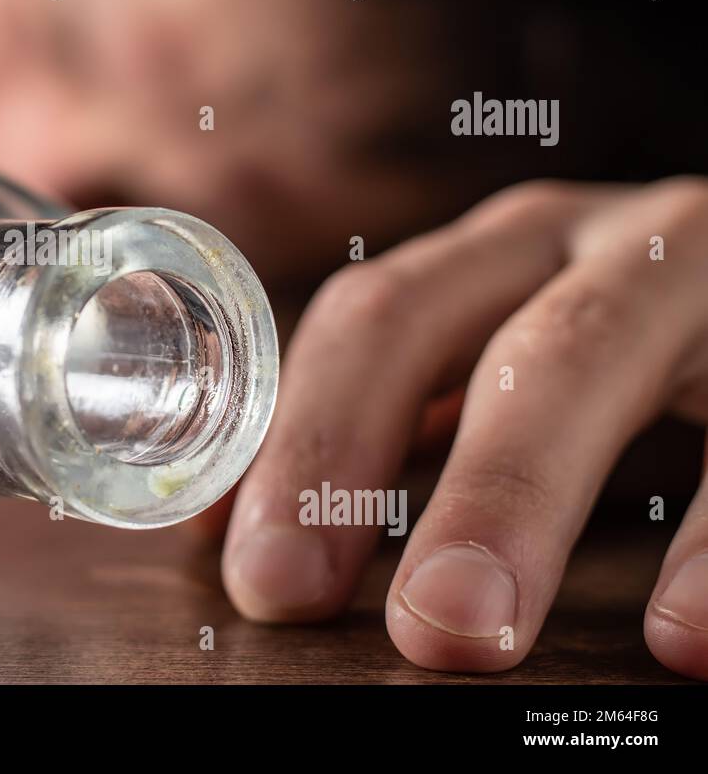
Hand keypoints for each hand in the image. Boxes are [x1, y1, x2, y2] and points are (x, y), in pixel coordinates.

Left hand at [222, 177, 707, 678]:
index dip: (296, 438)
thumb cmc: (654, 337)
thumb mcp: (523, 353)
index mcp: (508, 254)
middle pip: (432, 323)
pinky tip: (682, 635)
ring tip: (455, 624)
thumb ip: (401, 424)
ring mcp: (704, 281)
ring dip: (511, 496)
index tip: (251, 565)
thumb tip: (222, 528)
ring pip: (586, 360)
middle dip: (355, 455)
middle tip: (293, 590)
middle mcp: (592, 246)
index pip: (368, 321)